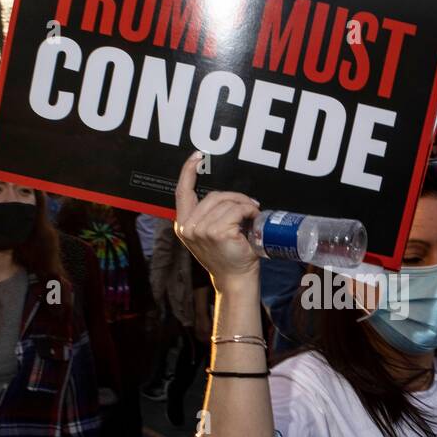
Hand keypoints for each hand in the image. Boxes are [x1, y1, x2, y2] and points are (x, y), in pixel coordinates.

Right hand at [174, 151, 260, 291]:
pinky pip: (237, 210)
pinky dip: (249, 211)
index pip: (182, 192)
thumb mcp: (210, 234)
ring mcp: (201, 230)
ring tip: (253, 215)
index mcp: (183, 225)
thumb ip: (208, 216)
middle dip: (236, 197)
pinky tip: (254, 219)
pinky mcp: (217, 232)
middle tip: (250, 205)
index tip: (197, 156)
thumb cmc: (228, 256)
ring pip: (227, 202)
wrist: (235, 279)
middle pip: (214, 195)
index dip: (188, 171)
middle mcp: (188, 227)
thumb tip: (226, 196)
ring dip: (245, 205)